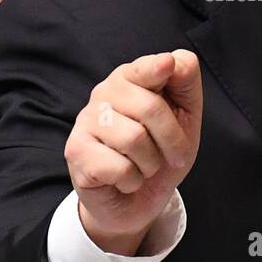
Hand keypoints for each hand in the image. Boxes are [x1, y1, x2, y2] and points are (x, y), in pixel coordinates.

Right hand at [64, 50, 202, 255]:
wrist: (136, 202)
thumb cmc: (160, 154)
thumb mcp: (185, 119)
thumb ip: (184, 85)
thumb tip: (174, 59)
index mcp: (131, 79)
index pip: (145, 67)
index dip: (158, 67)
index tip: (167, 65)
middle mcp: (104, 93)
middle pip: (150, 108)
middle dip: (172, 140)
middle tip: (173, 156)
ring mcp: (86, 121)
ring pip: (134, 139)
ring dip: (150, 163)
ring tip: (143, 166)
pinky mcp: (76, 151)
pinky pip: (119, 167)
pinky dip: (132, 180)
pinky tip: (124, 179)